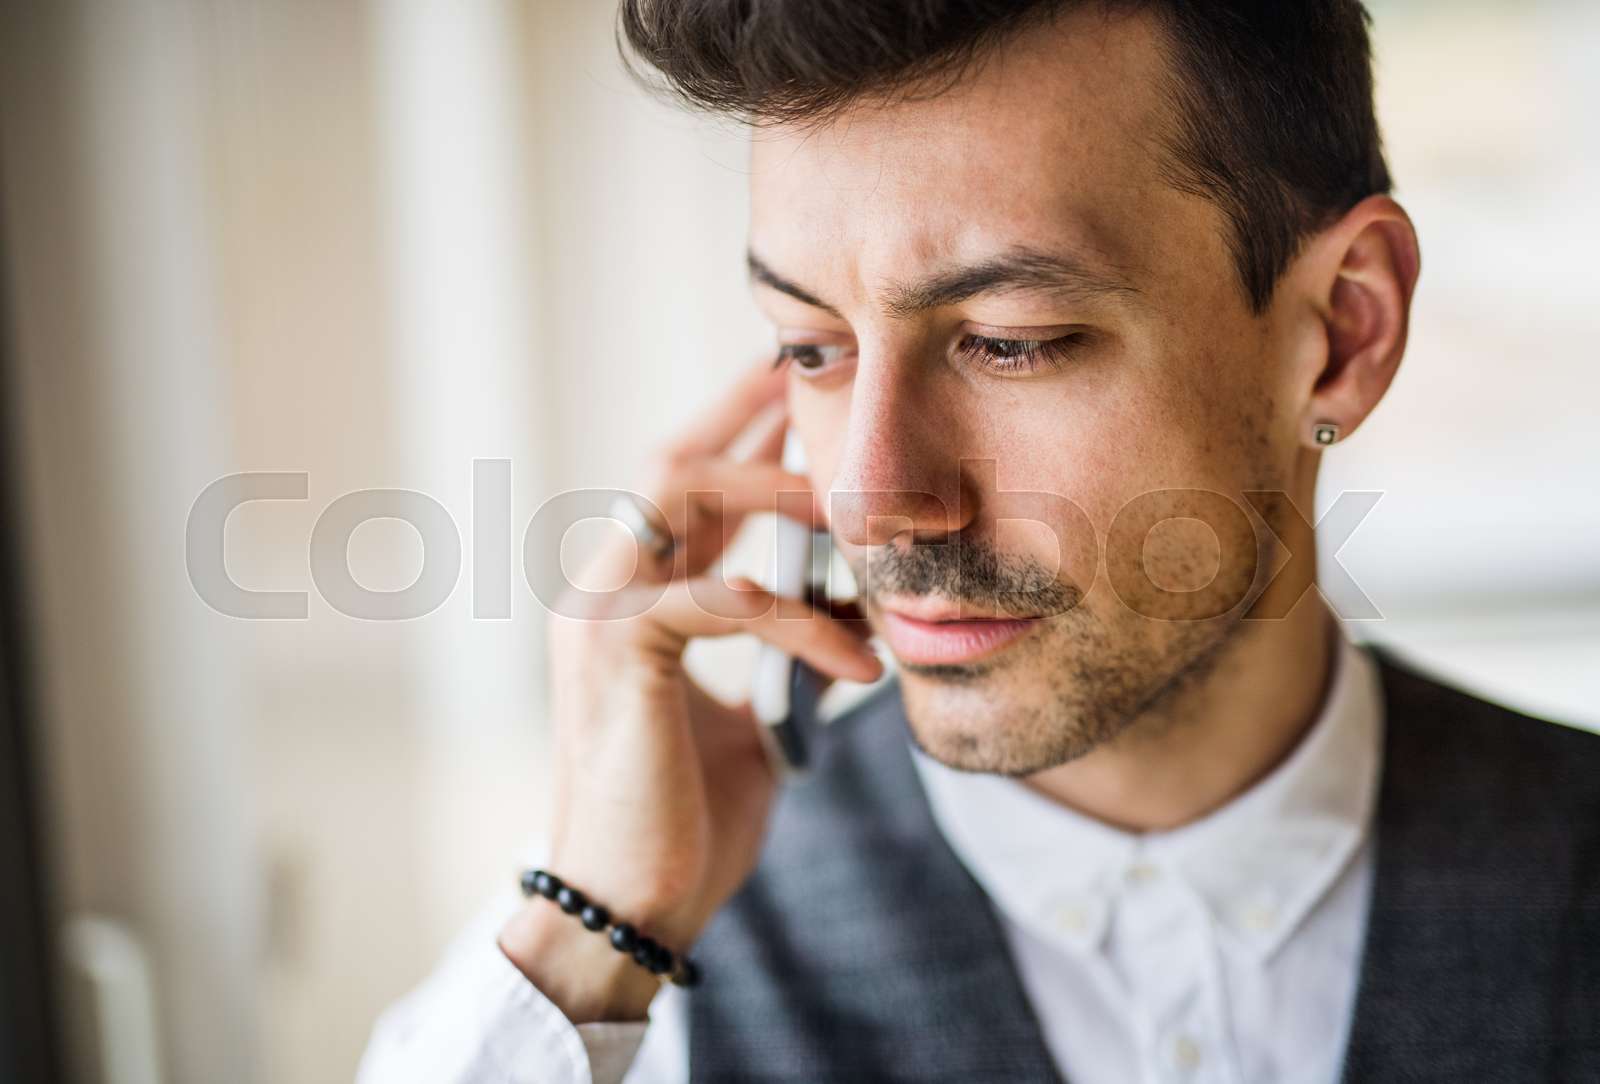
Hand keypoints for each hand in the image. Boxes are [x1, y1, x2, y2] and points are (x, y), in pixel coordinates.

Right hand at [498, 361, 881, 1021]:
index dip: (741, 439)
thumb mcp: (754, 722)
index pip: (683, 495)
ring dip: (774, 488)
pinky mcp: (618, 652)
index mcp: (632, 603)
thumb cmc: (684, 821)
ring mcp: (599, 615)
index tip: (804, 395)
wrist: (629, 908)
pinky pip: (723, 597)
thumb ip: (786, 659)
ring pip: (679, 494)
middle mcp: (603, 592)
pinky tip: (862, 663)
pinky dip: (801, 619)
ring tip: (856, 512)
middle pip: (672, 463)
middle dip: (748, 418)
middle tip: (824, 390)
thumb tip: (859, 616)